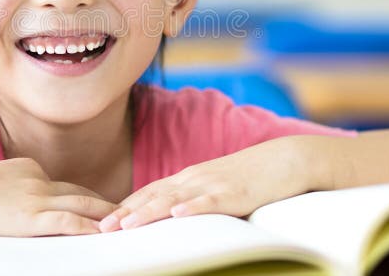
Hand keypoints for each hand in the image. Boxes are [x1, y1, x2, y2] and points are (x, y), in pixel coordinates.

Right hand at [0, 157, 118, 236]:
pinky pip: (66, 221)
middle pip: (80, 192)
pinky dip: (87, 227)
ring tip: (125, 224)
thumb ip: (4, 181)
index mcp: (26, 168)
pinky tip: (102, 234)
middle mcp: (36, 179)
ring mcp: (34, 197)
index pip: (63, 185)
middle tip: (127, 212)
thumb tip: (4, 189)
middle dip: (105, 204)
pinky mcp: (28, 217)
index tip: (101, 206)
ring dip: (105, 215)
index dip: (84, 197)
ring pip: (81, 204)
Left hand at [99, 135, 318, 231]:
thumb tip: (172, 219)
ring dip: (149, 212)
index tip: (103, 222)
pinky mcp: (236, 192)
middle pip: (154, 196)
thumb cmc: (250, 176)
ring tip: (127, 225)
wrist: (285, 158)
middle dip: (127, 212)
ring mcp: (214, 184)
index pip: (150, 192)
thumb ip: (194, 200)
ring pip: (176, 198)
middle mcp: (195, 178)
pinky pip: (211, 201)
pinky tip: (178, 215)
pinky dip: (194, 208)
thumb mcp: (216, 187)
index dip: (126, 206)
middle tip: (103, 229)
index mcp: (189, 178)